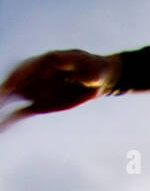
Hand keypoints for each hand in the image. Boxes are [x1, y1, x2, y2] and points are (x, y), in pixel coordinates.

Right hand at [0, 50, 120, 129]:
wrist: (97, 79)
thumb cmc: (94, 68)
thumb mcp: (92, 67)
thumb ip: (83, 70)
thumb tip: (76, 74)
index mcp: (46, 62)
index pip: (27, 69)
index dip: (18, 78)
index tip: (10, 87)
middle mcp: (36, 75)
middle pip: (14, 83)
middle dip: (3, 92)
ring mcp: (35, 90)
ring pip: (13, 98)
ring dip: (2, 106)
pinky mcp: (38, 105)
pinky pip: (21, 112)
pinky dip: (10, 120)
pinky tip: (1, 128)